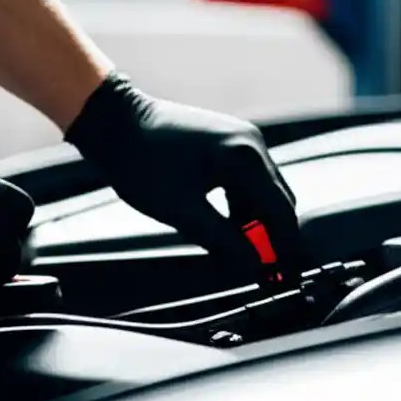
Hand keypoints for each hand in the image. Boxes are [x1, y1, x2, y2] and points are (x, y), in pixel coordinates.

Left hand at [66, 72, 300, 285]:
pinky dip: (242, 208)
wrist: (114, 124)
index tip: (285, 277)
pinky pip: (247, 183)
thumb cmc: (141, 162)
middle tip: (267, 273)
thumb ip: (223, 240)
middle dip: (273, 238)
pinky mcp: (228, 144)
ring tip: (243, 255)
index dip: (284, 248)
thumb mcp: (182, 210)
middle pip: (277, 202)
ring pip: (262, 194)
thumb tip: (253, 267)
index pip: (280, 211)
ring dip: (256, 224)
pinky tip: (229, 230)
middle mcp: (251, 144)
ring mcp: (241, 141)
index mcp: (245, 157)